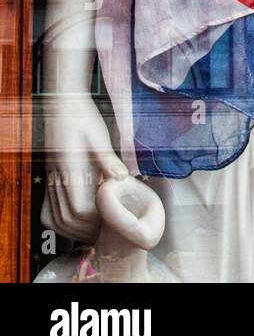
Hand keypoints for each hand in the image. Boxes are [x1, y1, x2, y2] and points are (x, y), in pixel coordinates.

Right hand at [41, 94, 131, 241]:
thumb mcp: (99, 136)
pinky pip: (49, 211)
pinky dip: (62, 222)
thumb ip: (108, 159)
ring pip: (55, 218)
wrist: (62, 106)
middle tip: (110, 230)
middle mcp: (56, 178)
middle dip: (87, 229)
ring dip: (75, 229)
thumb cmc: (83, 118)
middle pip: (67, 219)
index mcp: (69, 168)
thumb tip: (123, 178)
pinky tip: (80, 222)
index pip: (79, 208)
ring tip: (98, 229)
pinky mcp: (50, 180)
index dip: (97, 218)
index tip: (115, 219)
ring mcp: (51, 180)